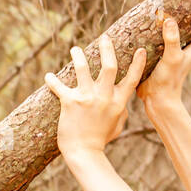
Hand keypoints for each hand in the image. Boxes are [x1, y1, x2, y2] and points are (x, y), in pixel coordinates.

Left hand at [45, 35, 145, 156]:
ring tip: (75, 49)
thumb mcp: (117, 125)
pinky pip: (59, 86)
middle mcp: (104, 98)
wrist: (83, 153)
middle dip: (107, 48)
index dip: (138, 64)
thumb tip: (123, 102)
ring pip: (82, 68)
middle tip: (104, 37)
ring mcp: (87, 99)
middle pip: (109, 66)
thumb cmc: (100, 140)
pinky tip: (49, 76)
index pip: (132, 79)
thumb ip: (121, 110)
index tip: (141, 50)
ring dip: (78, 55)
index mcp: (118, 103)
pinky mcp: (70, 102)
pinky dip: (52, 80)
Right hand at [136, 17, 190, 108]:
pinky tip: (151, 20)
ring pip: (179, 30)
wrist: (156, 100)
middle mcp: (188, 48)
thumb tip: (170, 20)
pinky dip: (160, 28)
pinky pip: (163, 37)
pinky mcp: (162, 54)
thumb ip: (172, 40)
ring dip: (175, 18)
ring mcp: (175, 51)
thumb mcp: (172, 58)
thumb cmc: (168, 80)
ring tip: (167, 1)